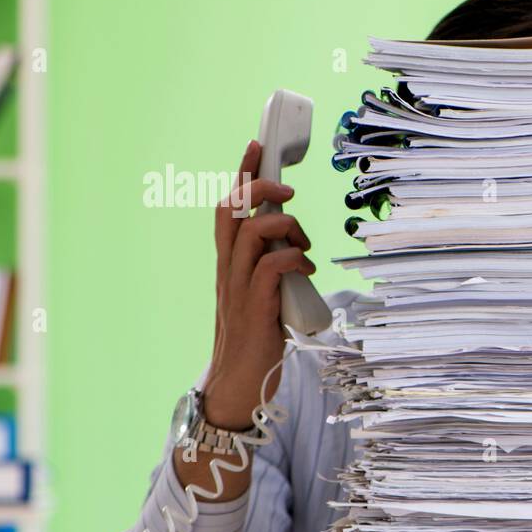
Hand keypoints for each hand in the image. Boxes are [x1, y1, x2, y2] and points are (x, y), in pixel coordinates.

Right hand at [201, 139, 314, 429]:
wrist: (240, 385)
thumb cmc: (256, 342)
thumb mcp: (261, 295)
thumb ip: (270, 269)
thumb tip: (294, 249)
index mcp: (228, 264)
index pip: (225, 208)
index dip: (239, 174)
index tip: (255, 146)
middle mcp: (227, 270)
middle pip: (232, 209)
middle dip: (260, 186)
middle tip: (289, 190)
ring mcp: (238, 288)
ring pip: (252, 232)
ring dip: (285, 226)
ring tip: (303, 245)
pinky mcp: (255, 307)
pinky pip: (272, 266)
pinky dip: (294, 259)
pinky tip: (306, 271)